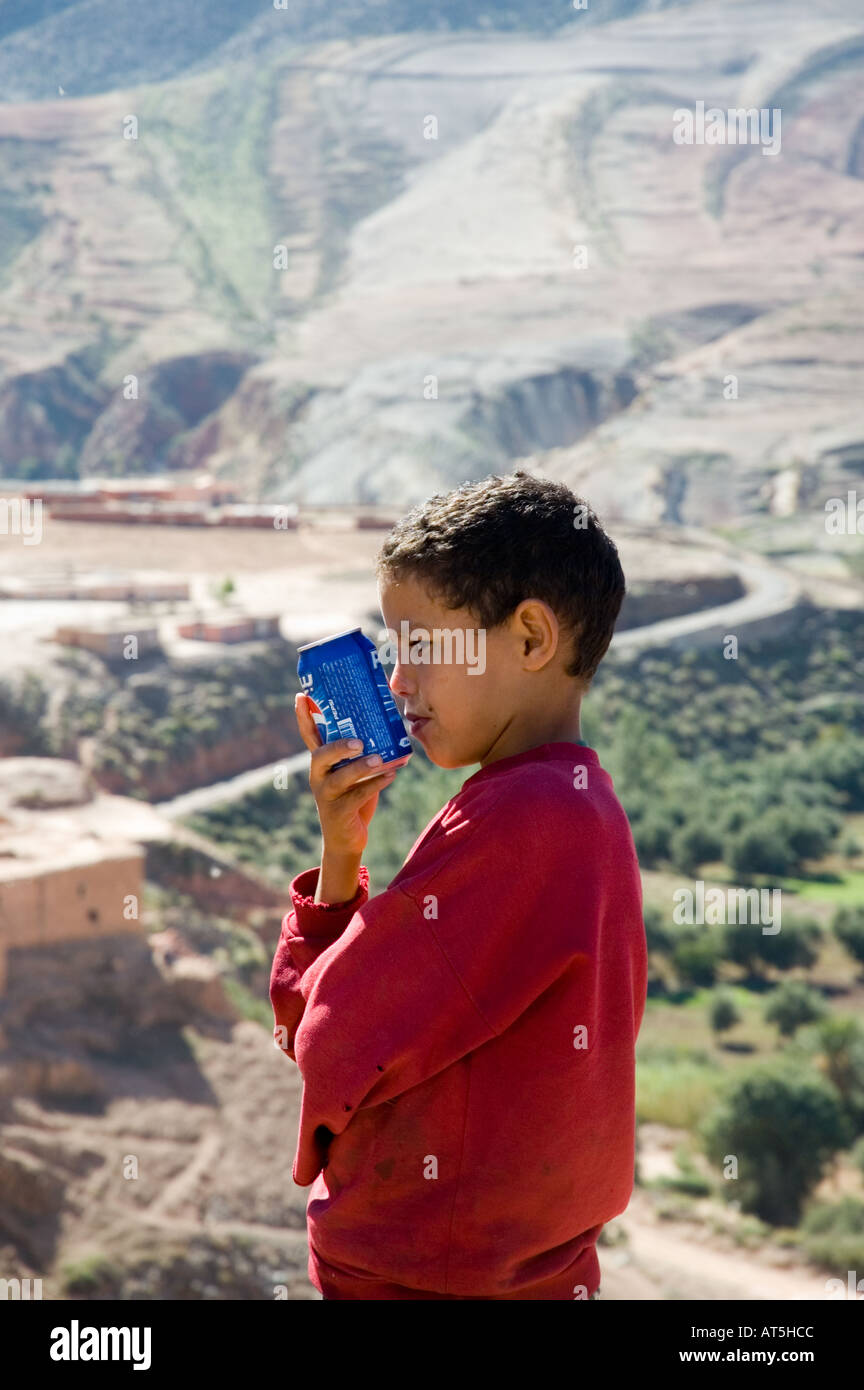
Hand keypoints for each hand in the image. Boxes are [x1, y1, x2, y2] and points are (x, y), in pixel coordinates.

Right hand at [295, 692, 409, 859]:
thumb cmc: (352, 798)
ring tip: (380, 759)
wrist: (346, 840)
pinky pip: (357, 796)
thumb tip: (387, 725)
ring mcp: (326, 796)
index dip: (303, 717)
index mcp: (321, 764)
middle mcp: (318, 777)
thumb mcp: (354, 774)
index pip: (309, 736)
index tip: (301, 696)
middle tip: (359, 742)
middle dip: (338, 746)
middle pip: (320, 756)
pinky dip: (376, 784)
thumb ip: (362, 754)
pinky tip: (391, 775)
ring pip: (340, 778)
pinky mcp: (338, 813)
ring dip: (361, 767)